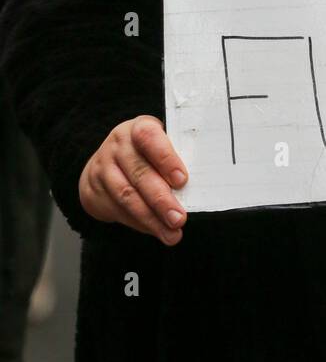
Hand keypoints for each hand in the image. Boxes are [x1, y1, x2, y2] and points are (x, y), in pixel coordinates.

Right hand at [79, 116, 187, 245]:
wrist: (104, 161)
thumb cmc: (145, 153)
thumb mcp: (158, 144)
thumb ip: (173, 159)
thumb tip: (195, 187)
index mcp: (139, 128)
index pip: (150, 138)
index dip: (166, 159)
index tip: (182, 180)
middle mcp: (118, 145)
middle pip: (139, 173)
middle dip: (161, 200)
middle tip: (179, 219)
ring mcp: (103, 167)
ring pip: (127, 196)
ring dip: (151, 219)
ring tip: (171, 233)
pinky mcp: (93, 189)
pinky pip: (118, 210)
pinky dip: (139, 224)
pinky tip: (155, 231)